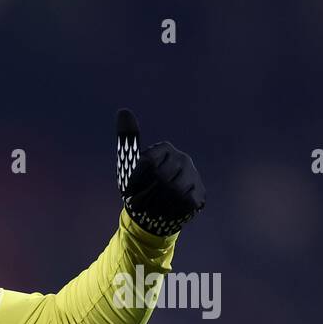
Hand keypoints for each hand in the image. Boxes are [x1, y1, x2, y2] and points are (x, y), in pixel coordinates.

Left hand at [116, 108, 205, 235]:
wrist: (151, 212)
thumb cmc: (138, 185)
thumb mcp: (128, 163)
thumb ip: (127, 138)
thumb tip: (123, 111)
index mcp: (164, 149)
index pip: (148, 164)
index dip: (136, 181)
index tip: (128, 191)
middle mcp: (182, 158)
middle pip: (161, 178)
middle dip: (146, 195)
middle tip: (139, 203)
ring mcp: (193, 175)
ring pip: (174, 192)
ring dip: (156, 205)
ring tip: (150, 209)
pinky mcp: (200, 194)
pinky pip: (184, 204)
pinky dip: (170, 212)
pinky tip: (164, 212)